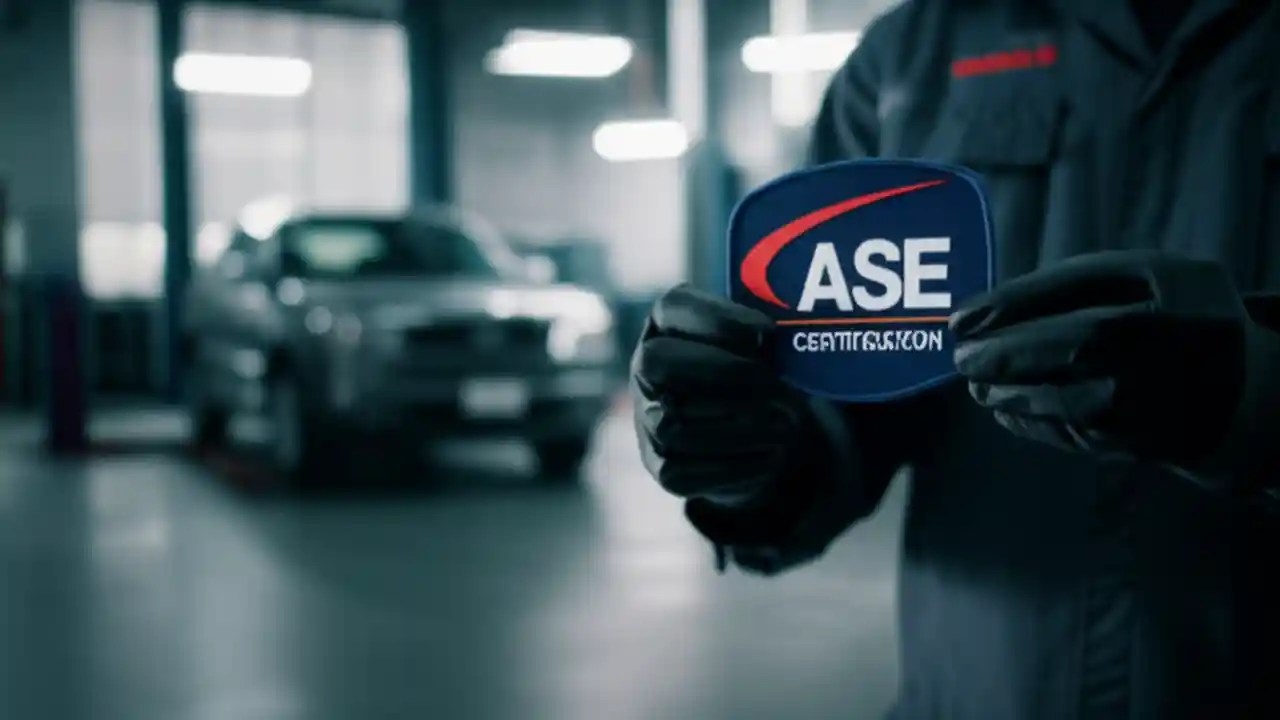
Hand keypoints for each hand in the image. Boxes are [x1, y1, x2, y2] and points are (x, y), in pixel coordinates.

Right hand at [631, 284, 811, 508]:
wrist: (747, 435)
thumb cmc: (754, 374)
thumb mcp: (760, 345)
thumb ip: (768, 337)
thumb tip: (794, 344)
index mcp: (667, 325)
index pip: (673, 307)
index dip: (720, 320)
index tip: (767, 333)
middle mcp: (645, 370)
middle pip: (657, 363)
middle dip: (721, 371)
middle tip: (771, 383)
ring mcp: (647, 420)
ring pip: (674, 425)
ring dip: (738, 428)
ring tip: (785, 426)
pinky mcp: (662, 467)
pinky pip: (685, 472)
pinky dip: (735, 466)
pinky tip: (771, 456)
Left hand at [950, 250, 1251, 467]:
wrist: (1236, 391)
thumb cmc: (1167, 317)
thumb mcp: (1135, 279)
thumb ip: (1066, 285)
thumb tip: (979, 314)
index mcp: (1174, 296)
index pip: (1085, 293)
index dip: (1016, 305)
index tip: (960, 319)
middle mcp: (1178, 349)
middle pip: (1081, 347)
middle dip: (1008, 354)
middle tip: (961, 357)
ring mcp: (1165, 402)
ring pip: (1073, 401)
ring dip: (1011, 394)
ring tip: (976, 384)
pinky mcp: (1144, 445)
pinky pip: (1074, 435)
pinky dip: (1030, 422)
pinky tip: (1003, 408)